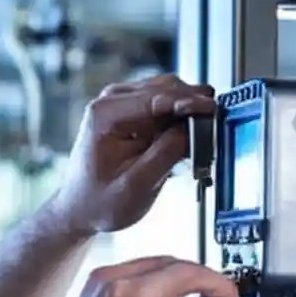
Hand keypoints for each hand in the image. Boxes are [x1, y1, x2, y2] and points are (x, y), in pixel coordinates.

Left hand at [50, 74, 216, 235]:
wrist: (81, 208)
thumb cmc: (100, 201)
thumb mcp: (135, 186)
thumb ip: (165, 155)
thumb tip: (192, 129)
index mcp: (104, 114)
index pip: (155, 97)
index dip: (188, 101)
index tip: (213, 109)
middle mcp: (110, 101)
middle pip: (165, 88)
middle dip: (192, 105)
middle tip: (214, 126)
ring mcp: (121, 103)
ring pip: (168, 93)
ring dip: (188, 111)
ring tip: (202, 137)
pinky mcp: (132, 111)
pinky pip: (165, 105)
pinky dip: (180, 118)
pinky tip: (187, 139)